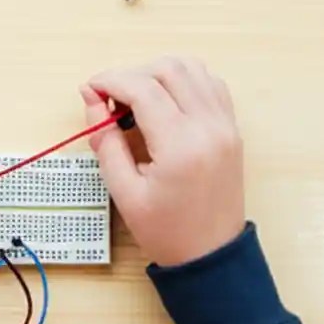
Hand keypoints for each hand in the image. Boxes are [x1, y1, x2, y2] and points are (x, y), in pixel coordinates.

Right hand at [82, 57, 244, 267]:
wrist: (210, 255)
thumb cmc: (167, 231)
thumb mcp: (123, 192)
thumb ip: (105, 141)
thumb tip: (92, 100)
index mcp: (180, 146)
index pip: (143, 88)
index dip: (110, 80)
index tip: (91, 89)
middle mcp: (208, 128)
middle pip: (169, 69)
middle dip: (133, 73)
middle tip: (112, 97)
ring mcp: (225, 126)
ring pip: (193, 68)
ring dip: (159, 72)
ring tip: (137, 96)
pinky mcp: (232, 129)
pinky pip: (211, 84)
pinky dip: (185, 81)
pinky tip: (166, 100)